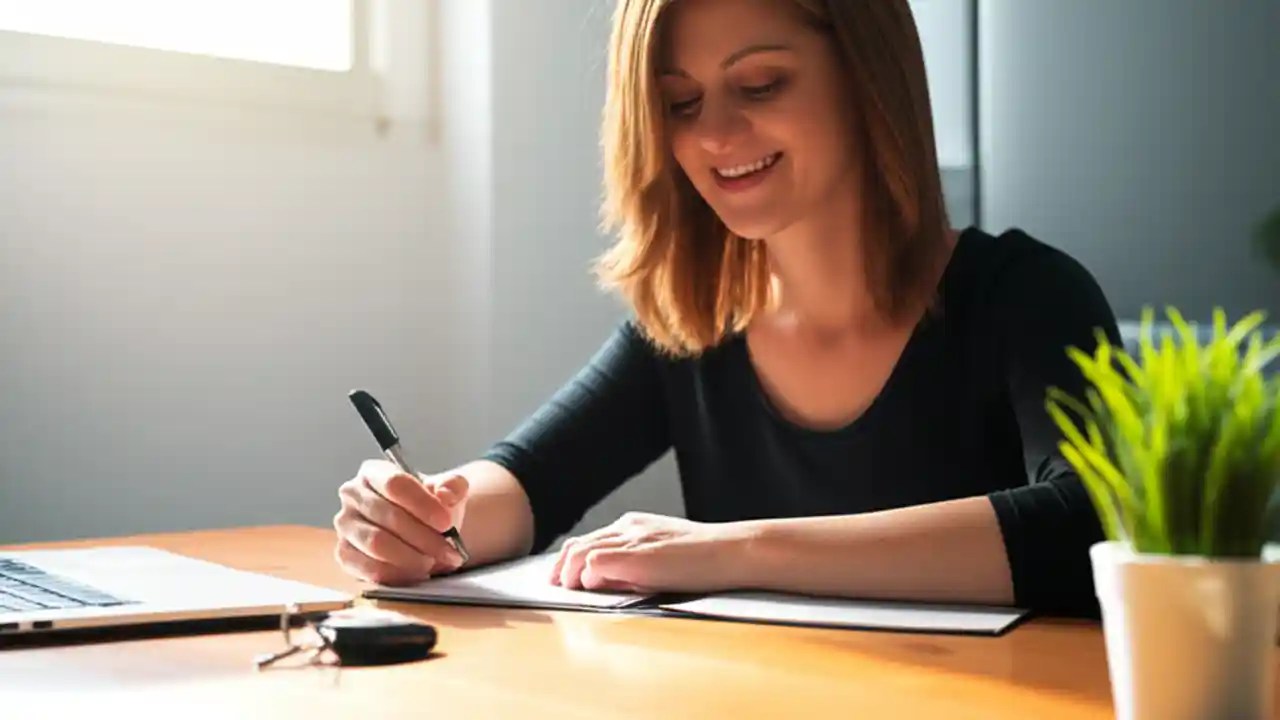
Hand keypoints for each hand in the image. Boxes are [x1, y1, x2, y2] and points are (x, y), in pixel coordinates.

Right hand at [333, 459, 468, 585]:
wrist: (420, 530)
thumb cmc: (429, 508)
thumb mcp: (447, 491)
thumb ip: (453, 486)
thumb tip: (446, 494)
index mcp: (373, 472)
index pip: (395, 484)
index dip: (422, 504)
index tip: (446, 523)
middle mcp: (353, 495)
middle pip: (388, 516)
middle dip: (424, 538)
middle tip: (450, 551)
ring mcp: (346, 526)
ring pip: (377, 544)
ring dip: (411, 558)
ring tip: (434, 562)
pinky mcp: (345, 554)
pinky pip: (369, 568)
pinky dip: (397, 574)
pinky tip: (417, 573)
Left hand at [549, 512, 753, 592]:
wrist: (729, 551)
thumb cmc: (705, 559)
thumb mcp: (661, 557)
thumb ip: (631, 565)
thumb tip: (601, 579)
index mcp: (634, 525)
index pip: (591, 538)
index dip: (571, 558)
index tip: (564, 574)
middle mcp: (627, 527)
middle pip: (579, 543)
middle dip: (561, 565)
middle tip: (555, 584)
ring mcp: (630, 540)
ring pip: (580, 551)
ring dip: (568, 572)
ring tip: (565, 589)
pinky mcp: (634, 556)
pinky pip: (594, 563)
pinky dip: (585, 576)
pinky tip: (586, 587)